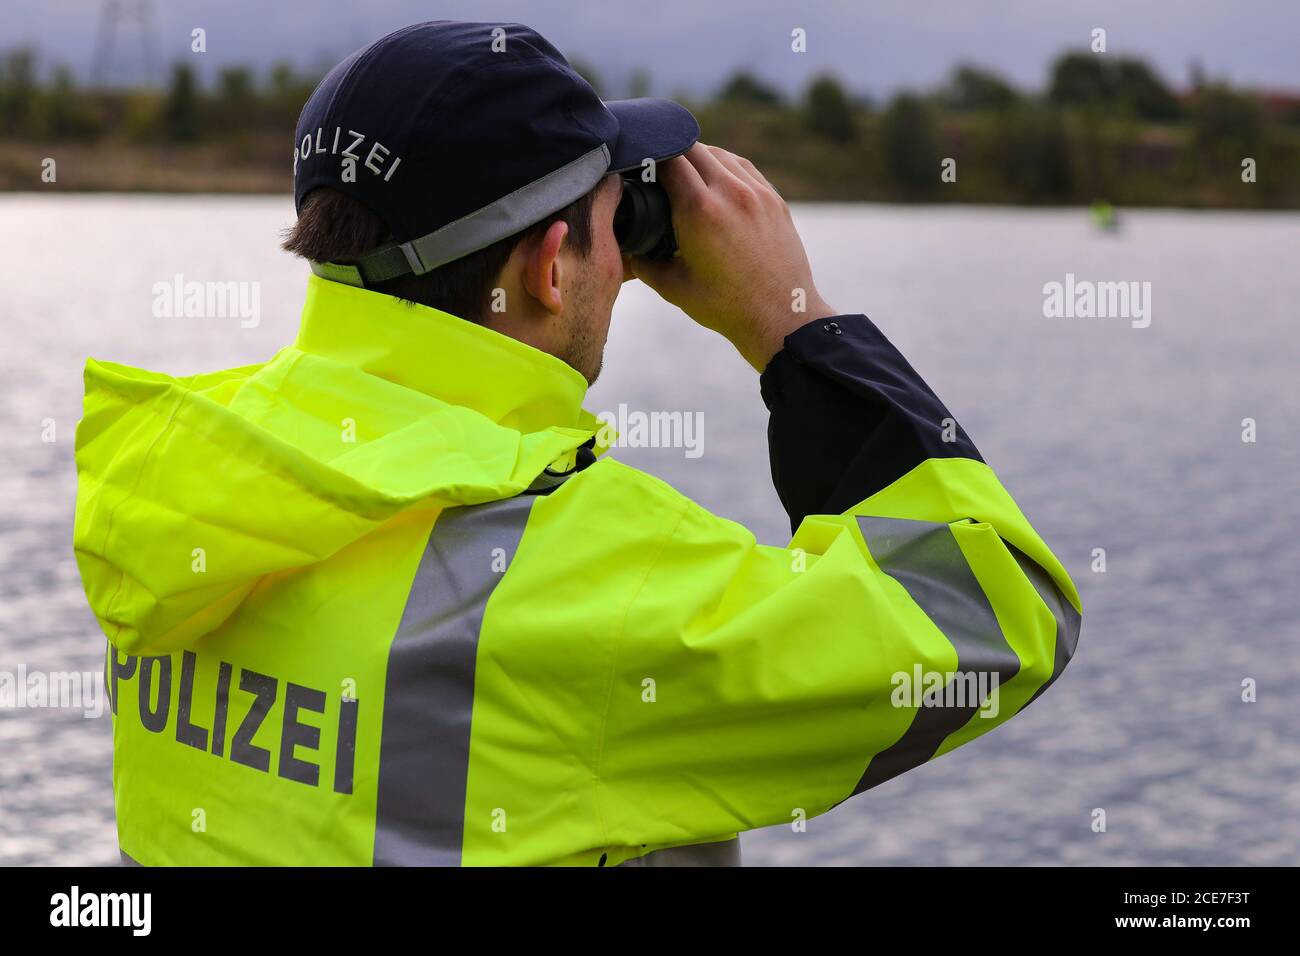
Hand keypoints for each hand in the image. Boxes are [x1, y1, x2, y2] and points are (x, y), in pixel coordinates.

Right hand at [627, 143, 835, 371]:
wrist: (780, 317)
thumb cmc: (726, 307)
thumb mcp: (673, 288)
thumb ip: (643, 263)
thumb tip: (627, 248)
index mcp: (699, 210)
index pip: (667, 159)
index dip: (650, 159)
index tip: (641, 169)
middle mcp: (730, 192)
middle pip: (692, 148)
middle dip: (672, 154)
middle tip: (660, 171)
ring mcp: (756, 193)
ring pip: (720, 154)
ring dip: (700, 158)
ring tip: (687, 175)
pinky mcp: (774, 200)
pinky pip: (744, 168)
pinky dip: (726, 167)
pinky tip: (717, 181)